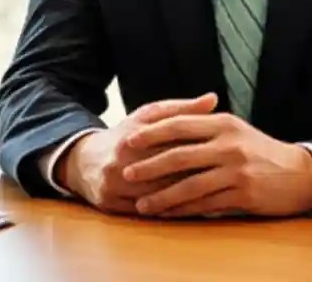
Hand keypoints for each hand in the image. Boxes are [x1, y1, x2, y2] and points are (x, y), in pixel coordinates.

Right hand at [56, 93, 218, 214]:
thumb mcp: (149, 115)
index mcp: (133, 134)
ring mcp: (113, 184)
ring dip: (184, 198)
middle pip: (165, 172)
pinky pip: (145, 212)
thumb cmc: (126, 135)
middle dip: (195, 176)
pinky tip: (189, 211)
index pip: (173, 144)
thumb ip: (182, 109)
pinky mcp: (110, 205)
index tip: (225, 154)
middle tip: (225, 178)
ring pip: (156, 195)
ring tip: (213, 196)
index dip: (200, 150)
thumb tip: (213, 98)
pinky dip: (168, 212)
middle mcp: (120, 160)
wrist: (85, 159)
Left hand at [121, 112, 311, 217]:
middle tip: (126, 173)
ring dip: (162, 196)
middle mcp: (228, 145)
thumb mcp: (234, 129)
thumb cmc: (259, 150)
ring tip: (143, 204)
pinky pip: (206, 204)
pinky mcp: (243, 194)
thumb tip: (164, 120)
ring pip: (190, 185)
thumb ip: (203, 123)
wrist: (299, 173)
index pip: (179, 124)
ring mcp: (236, 171)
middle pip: (179, 155)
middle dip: (149, 166)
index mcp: (222, 123)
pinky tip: (169, 214)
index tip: (128, 140)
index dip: (151, 133)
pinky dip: (184, 210)